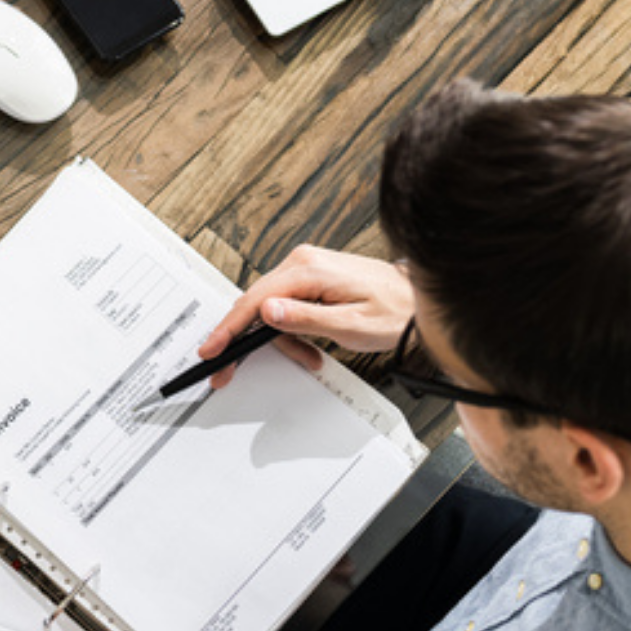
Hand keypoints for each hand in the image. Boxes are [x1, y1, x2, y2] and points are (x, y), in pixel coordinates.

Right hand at [199, 246, 414, 383]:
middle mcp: (303, 262)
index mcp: (309, 270)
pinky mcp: (310, 277)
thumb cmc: (394, 313)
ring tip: (308, 357)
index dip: (229, 329)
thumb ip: (306, 319)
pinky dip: (290, 329)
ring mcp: (306, 267)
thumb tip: (267, 312)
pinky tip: (309, 346)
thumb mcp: (350, 326)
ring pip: (269, 308)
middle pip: (255, 303)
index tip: (213, 349)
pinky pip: (285, 305)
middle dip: (246, 340)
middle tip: (231, 369)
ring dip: (281, 338)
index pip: (255, 300)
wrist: (417, 302)